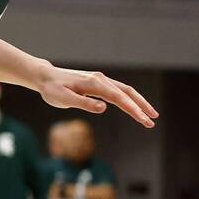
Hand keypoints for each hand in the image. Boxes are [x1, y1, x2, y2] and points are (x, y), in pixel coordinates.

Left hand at [37, 65, 158, 127]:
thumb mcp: (64, 99)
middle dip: (142, 107)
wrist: (45, 77)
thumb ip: (84, 103)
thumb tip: (104, 108)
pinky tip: (135, 107)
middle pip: (128, 93)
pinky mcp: (100, 83)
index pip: (120, 98)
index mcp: (95, 84)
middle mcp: (102, 80)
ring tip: (150, 115)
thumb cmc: (52, 89)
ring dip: (139, 103)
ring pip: (126, 91)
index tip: (144, 120)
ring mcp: (102, 80)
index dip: (133, 110)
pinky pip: (120, 91)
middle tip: (153, 121)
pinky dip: (130, 99)